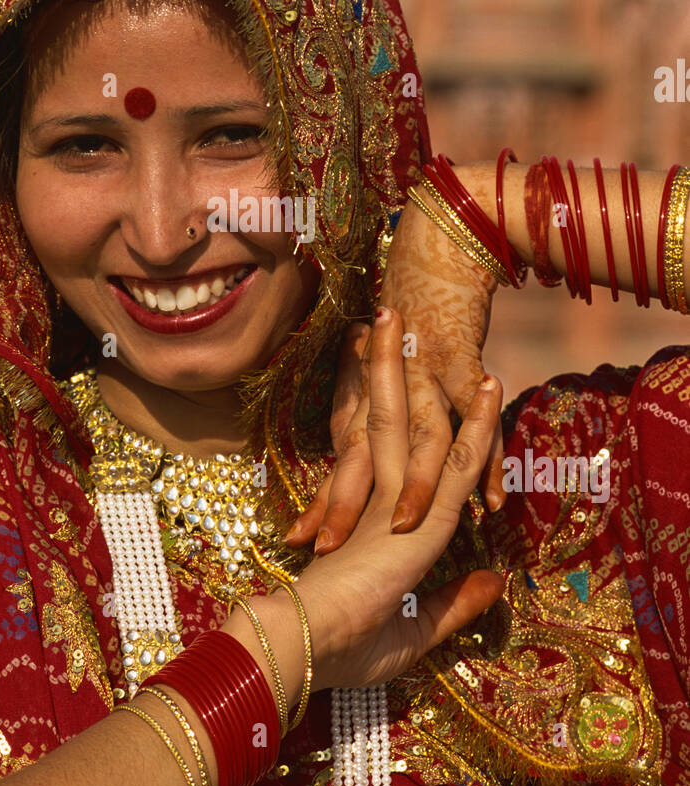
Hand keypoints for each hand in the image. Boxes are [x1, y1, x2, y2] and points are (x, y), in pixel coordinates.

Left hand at [286, 199, 505, 553]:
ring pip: (413, 438)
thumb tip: (385, 441)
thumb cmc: (417, 295)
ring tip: (402, 530)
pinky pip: (473, 413)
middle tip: (317, 549)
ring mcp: (421, 369)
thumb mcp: (393, 356)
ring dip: (409, 484)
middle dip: (341, 503)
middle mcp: (388, 383)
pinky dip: (485, 456)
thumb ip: (386, 399)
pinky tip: (492, 500)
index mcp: (369, 387)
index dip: (320, 494)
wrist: (440, 236)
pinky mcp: (457, 354)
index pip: (338, 454)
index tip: (294, 536)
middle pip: (360, 452)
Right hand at [289, 306, 503, 690]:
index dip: (382, 405)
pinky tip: (488, 384)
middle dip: (377, 365)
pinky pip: (455, 459)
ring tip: (401, 311)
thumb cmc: (342, 652)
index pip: (385, 451)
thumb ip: (454, 603)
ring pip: (409, 418)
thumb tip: (494, 583)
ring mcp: (395, 499)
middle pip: (386, 417)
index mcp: (374, 518)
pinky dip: (476, 421)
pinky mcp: (415, 513)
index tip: (381, 365)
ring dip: (407, 365)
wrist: (300, 651)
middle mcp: (381, 497)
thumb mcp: (415, 630)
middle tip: (378, 314)